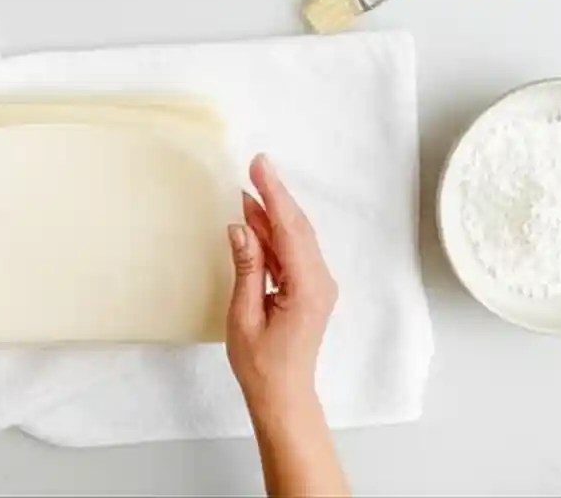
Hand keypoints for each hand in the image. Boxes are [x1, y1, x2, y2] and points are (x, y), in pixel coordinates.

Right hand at [226, 154, 338, 411]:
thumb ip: (246, 268)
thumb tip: (240, 227)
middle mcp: (320, 282)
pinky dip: (274, 235)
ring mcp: (318, 285)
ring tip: (248, 190)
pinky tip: (255, 221)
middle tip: (255, 165)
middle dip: (276, 195)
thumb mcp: (243, 316)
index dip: (274, 195)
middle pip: (298, 228)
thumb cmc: (261, 364)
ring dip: (273, 214)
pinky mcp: (310, 289)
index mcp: (307, 288)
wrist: (283, 396)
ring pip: (296, 238)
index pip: (291, 230)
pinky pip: (293, 253)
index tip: (260, 166)